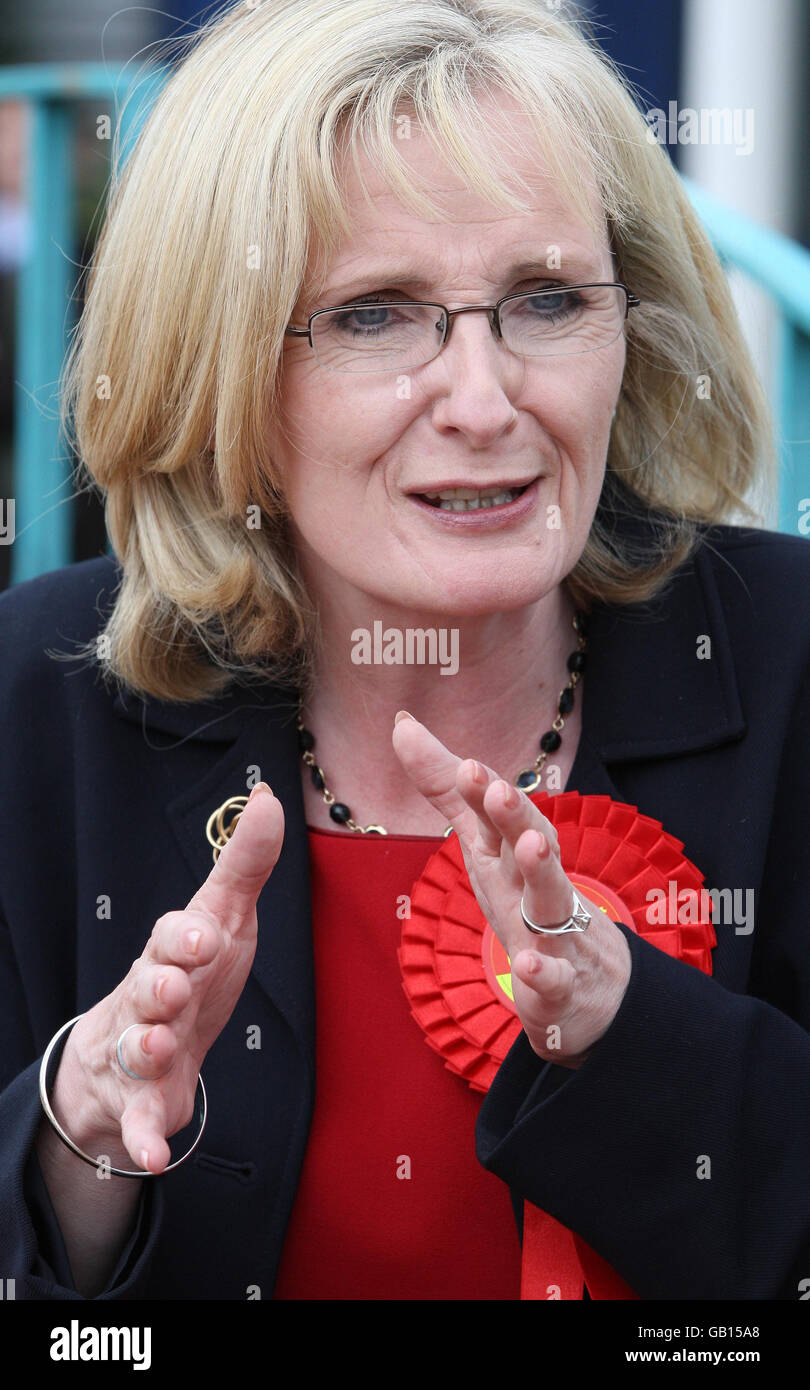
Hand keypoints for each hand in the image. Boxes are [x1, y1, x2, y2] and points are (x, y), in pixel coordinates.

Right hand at [54, 783, 283, 1171]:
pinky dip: (144, 1139)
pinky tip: (156, 1157)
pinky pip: (138, 1123)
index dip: (184, 935)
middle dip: (159, 985)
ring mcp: (140, 1051)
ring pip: (136, 1048)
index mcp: (172, 952)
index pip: (171, 936)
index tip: (204, 933)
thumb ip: (245, 866)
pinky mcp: (143, 1102)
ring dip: (145, 1047)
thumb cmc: (189, 973)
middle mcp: (148, 998)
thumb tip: (270, 796)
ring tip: (159, 1047)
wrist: (137, 1050)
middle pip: (147, 988)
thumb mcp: (222, 920)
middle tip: (175, 985)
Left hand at [392, 715, 630, 1067]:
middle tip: (498, 790)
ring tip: (529, 846)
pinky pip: (553, 980)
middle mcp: (536, 885)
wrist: (587, 987)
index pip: (501, 817)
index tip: (466, 764)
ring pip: (551, 899)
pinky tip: (526, 966)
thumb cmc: (526, 904)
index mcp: (514, 855)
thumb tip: (402, 725)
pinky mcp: (559, 986)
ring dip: (541, 872)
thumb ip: (446, 790)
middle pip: (530, 845)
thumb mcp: (482, 847)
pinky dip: (542, 973)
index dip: (484, 791)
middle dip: (516, 818)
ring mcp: (554, 934)